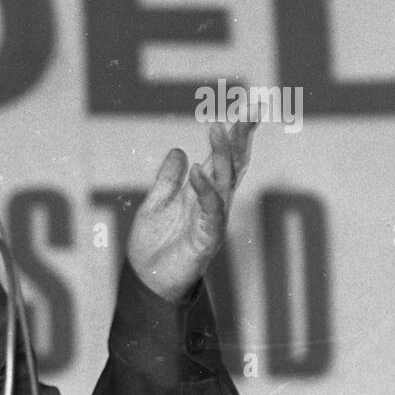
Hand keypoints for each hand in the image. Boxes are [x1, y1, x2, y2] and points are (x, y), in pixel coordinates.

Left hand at [126, 113, 256, 302]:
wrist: (145, 282)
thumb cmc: (153, 247)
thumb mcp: (155, 205)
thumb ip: (167, 180)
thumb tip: (179, 151)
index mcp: (202, 194)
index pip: (224, 160)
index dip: (236, 137)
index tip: (249, 111)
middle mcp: (213, 204)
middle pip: (233, 166)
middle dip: (241, 140)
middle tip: (247, 112)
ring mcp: (212, 220)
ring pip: (225, 182)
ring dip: (222, 155)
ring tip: (218, 129)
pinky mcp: (206, 238)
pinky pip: (210, 210)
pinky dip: (204, 189)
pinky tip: (197, 170)